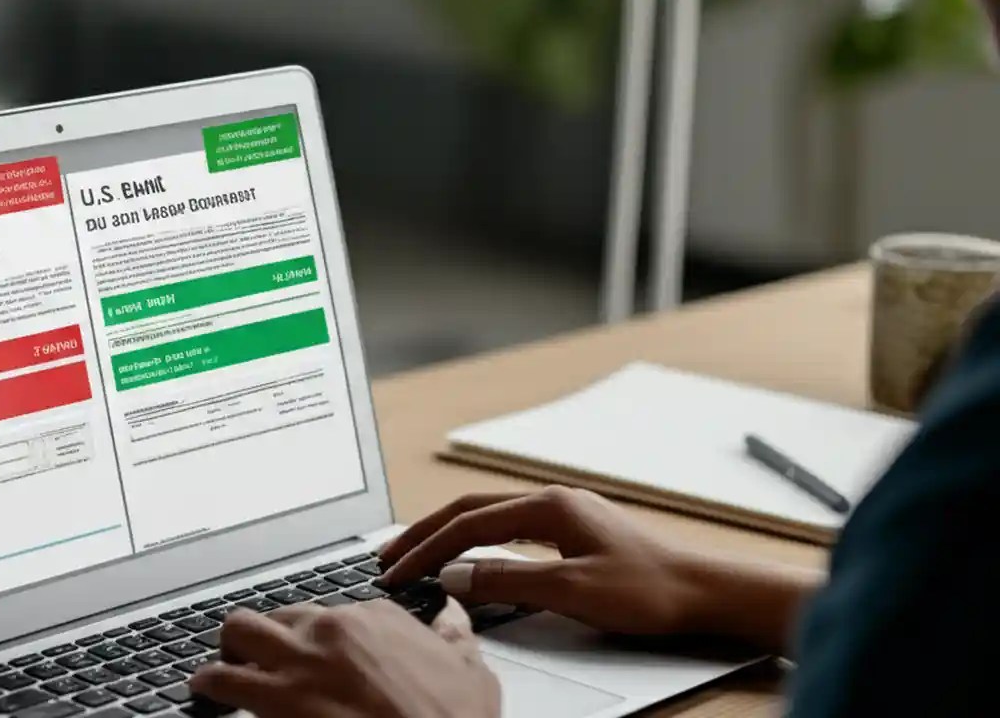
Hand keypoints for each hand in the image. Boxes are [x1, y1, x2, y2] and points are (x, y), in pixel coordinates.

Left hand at [191, 599, 499, 717]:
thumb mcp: (471, 672)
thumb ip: (455, 636)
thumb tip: (452, 614)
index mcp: (378, 618)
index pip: (337, 612)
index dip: (325, 637)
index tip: (323, 654)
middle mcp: (333, 629)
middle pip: (283, 615)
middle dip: (272, 637)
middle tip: (267, 660)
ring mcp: (298, 660)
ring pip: (240, 631)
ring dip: (230, 649)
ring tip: (223, 668)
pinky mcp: (271, 698)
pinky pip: (220, 680)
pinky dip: (208, 686)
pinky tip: (207, 695)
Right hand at [380, 487, 821, 652]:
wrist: (704, 591)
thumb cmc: (650, 589)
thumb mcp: (573, 591)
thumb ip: (509, 580)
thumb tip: (456, 575)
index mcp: (549, 507)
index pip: (468, 524)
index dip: (426, 549)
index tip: (396, 571)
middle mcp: (553, 500)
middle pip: (470, 509)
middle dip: (424, 533)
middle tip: (388, 557)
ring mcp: (564, 512)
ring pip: (488, 515)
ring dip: (448, 534)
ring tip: (415, 553)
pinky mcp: (574, 529)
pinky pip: (508, 526)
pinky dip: (476, 539)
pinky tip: (468, 555)